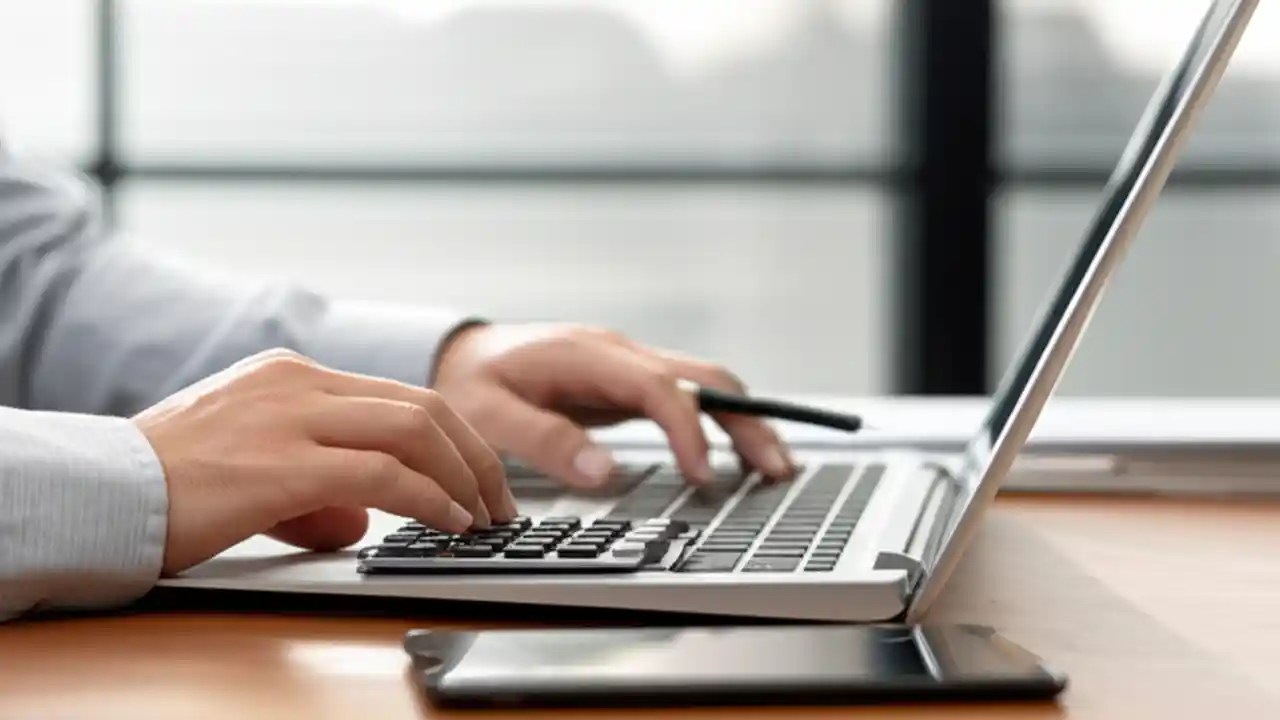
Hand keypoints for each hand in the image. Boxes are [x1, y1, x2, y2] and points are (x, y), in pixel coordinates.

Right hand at [134, 349, 513, 574]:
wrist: (97, 489)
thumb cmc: (167, 482)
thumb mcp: (251, 463)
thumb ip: (313, 482)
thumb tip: (361, 516)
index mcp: (292, 374)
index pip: (399, 396)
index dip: (454, 436)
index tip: (479, 475)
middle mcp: (298, 382)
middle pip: (422, 406)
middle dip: (475, 455)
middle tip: (500, 500)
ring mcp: (291, 416)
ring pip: (413, 430)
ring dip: (463, 476)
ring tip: (483, 516)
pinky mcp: (282, 463)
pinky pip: (384, 475)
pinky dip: (430, 498)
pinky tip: (448, 522)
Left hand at [433, 323, 793, 486]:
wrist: (461, 354)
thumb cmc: (471, 383)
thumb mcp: (489, 415)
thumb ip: (544, 441)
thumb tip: (603, 471)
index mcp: (588, 355)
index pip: (659, 387)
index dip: (688, 429)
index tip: (703, 476)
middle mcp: (619, 352)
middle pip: (703, 378)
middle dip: (746, 421)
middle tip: (776, 470)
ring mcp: (628, 364)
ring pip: (705, 385)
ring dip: (744, 421)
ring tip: (775, 468)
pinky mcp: (630, 381)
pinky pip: (688, 397)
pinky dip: (722, 422)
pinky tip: (740, 453)